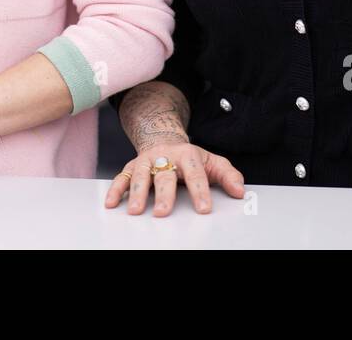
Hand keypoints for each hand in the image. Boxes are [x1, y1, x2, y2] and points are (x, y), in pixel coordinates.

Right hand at [104, 141, 244, 216]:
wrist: (163, 138)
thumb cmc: (189, 157)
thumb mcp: (211, 162)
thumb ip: (227, 175)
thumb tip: (239, 191)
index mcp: (187, 155)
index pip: (195, 173)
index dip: (200, 190)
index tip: (203, 208)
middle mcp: (164, 156)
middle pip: (163, 175)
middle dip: (163, 194)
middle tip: (163, 212)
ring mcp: (146, 161)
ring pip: (140, 175)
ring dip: (136, 192)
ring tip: (135, 210)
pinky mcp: (131, 166)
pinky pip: (121, 177)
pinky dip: (115, 189)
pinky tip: (111, 203)